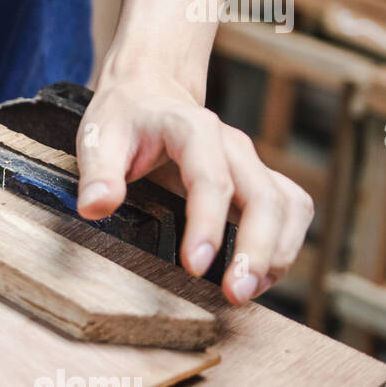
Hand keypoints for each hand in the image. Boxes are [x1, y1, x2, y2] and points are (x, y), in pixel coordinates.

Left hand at [75, 74, 313, 304]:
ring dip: (277, 252)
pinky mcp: (259, 178)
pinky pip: (290, 209)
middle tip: (234, 294)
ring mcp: (250, 162)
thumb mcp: (98, 138)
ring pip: (287, 205)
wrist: (149, 92)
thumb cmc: (124, 118)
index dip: (207, 224)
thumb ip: (97, 173)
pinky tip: (260, 276)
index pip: (210, 179)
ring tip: (247, 292)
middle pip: (263, 197)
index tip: (195, 266)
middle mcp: (232, 144)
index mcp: (192, 128)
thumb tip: (95, 208)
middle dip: (255, 249)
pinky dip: (284, 244)